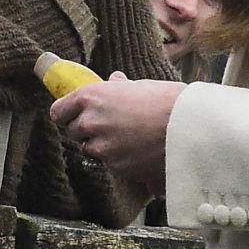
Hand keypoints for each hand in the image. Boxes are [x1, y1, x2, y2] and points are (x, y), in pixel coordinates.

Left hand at [49, 73, 182, 194]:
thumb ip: (119, 88)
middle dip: (87, 131)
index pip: (58, 112)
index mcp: (91, 96)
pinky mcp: (115, 167)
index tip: (74, 115)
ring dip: (104, 146)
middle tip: (110, 126)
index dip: (67, 114)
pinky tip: (139, 150)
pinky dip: (120, 160)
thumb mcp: (140, 86)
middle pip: (73, 132)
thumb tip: (114, 82)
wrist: (190, 127)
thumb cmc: (168, 101)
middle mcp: (90, 122)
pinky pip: (110, 164)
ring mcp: (101, 147)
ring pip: (91, 150)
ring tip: (129, 139)